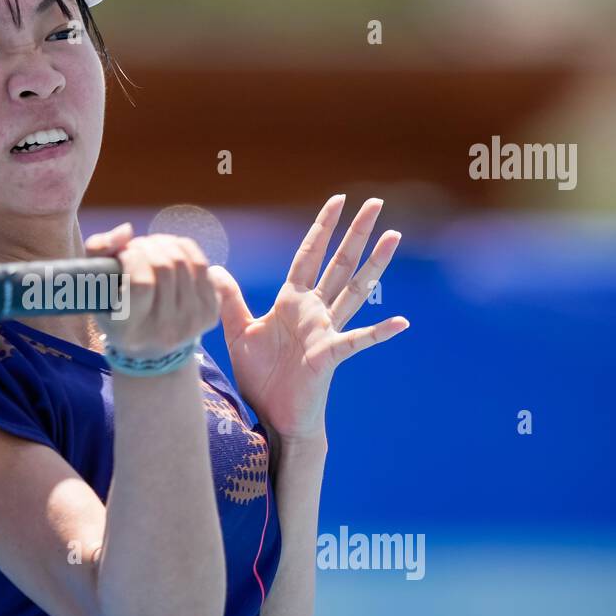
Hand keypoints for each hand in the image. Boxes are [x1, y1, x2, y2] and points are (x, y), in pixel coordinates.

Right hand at [84, 223, 218, 357]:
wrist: (149, 344)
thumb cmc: (115, 308)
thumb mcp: (94, 286)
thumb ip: (98, 251)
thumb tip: (126, 230)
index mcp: (130, 330)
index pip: (142, 283)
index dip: (132, 258)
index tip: (123, 255)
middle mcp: (164, 331)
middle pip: (164, 267)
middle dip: (146, 246)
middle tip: (135, 248)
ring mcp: (191, 323)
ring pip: (183, 261)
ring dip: (163, 243)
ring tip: (149, 247)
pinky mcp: (210, 312)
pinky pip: (201, 263)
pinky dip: (182, 247)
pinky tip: (168, 251)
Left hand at [209, 195, 408, 440]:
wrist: (274, 416)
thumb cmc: (261, 377)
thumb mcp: (239, 333)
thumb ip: (230, 300)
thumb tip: (213, 270)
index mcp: (292, 301)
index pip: (309, 255)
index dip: (322, 227)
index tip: (337, 200)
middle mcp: (314, 311)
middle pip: (339, 263)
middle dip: (356, 232)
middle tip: (376, 202)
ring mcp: (327, 331)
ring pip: (356, 290)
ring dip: (375, 264)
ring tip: (394, 237)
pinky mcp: (331, 355)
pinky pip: (358, 340)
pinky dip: (380, 332)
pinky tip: (402, 322)